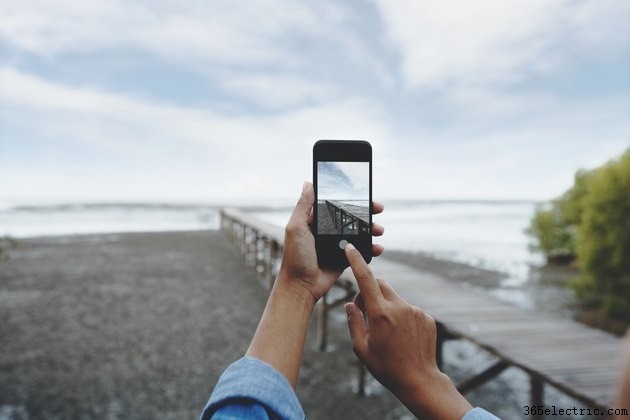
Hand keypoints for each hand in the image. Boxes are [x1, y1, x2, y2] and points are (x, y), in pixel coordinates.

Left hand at [279, 182, 383, 301]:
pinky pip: (360, 251)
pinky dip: (371, 248)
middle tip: (378, 209)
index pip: (335, 205)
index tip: (364, 195)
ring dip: (371, 230)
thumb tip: (308, 183)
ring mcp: (336, 245)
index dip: (350, 199)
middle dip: (366, 213)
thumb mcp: (296, 228)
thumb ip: (303, 206)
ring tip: (379, 230)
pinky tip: (378, 248)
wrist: (301, 286)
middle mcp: (326, 231)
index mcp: (315, 221)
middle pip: (350, 217)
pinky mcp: (343, 259)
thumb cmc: (295, 257)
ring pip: (358, 233)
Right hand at [344, 244, 471, 418]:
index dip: (356, 261)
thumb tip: (350, 305)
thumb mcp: (362, 348)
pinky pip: (408, 309)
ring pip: (395, 299)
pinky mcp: (426, 317)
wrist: (419, 380)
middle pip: (381, 285)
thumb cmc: (386, 367)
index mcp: (380, 313)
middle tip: (366, 312)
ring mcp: (415, 311)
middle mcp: (399, 307)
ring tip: (388, 333)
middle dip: (370, 292)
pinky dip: (402, 317)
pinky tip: (402, 337)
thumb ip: (354, 322)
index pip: (366, 279)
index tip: (351, 248)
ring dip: (387, 307)